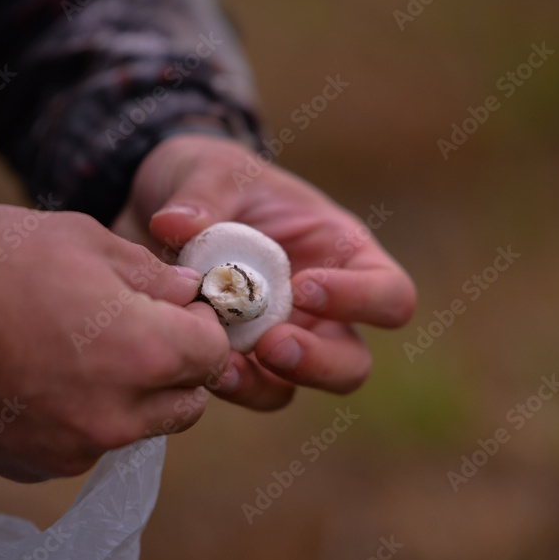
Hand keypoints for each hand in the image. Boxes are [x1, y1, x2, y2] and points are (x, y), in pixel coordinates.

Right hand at [0, 205, 230, 480]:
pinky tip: (44, 377)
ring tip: (82, 350)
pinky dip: (85, 416)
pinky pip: (88, 444)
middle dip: (176, 365)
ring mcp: (76, 449)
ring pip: (139, 426)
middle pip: (187, 401)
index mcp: (145, 354)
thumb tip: (186, 292)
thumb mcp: (80, 239)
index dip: (201, 323)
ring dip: (132, 394)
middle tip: (137, 327)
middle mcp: (119, 416)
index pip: (214, 353)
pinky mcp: (37, 466)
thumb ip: (149, 272)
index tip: (176, 306)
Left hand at [114, 134, 416, 409]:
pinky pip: (251, 388)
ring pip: (300, 386)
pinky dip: (231, 385)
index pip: (390, 294)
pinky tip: (203, 367)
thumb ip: (203, 197)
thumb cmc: (216, 179)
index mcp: (343, 254)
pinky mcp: (241, 360)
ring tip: (226, 365)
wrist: (168, 206)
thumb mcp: (214, 171)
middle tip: (272, 344)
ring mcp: (283, 340)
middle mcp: (324, 311)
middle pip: (353, 363)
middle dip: (318, 362)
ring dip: (268, 383)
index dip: (359, 299)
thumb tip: (173, 224)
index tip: (304, 285)